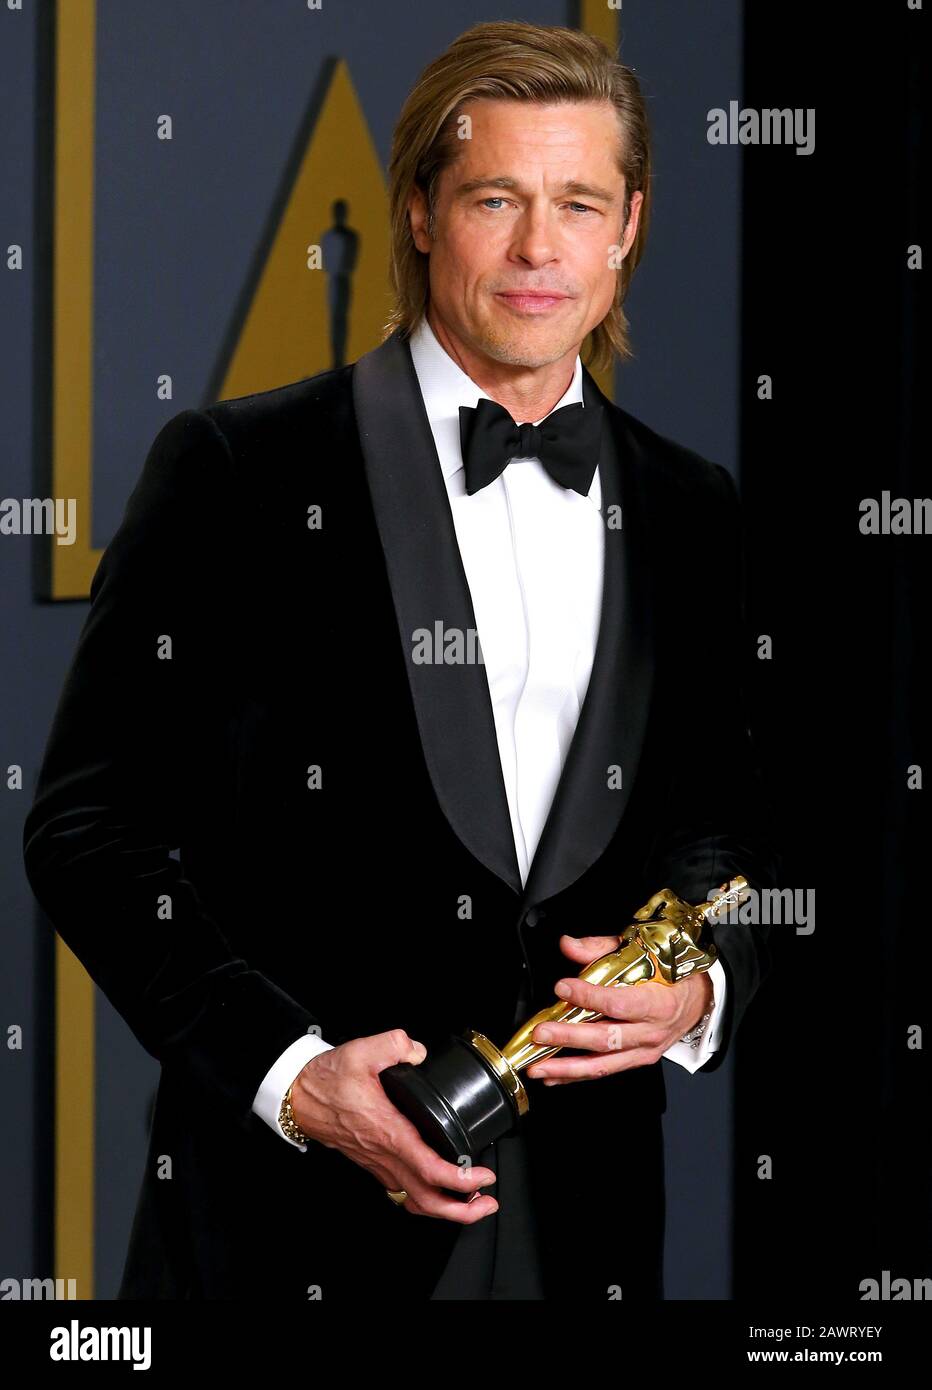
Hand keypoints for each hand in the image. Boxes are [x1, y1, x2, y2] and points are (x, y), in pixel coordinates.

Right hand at [289, 1029, 497, 1221]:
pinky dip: (426, 1197)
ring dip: (445, 1209)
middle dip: (461, 1210)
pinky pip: (403, 1191)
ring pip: (414, 1200)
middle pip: (426, 1200)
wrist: (299, 1096)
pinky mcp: (373, 1163)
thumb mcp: (362, 1050)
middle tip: (487, 1204)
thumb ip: (396, 1044)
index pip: (428, 1169)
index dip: (460, 1179)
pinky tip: (440, 1187)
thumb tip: (418, 1052)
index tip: (483, 1176)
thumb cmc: (327, 1079)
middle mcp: (384, 1155)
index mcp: (387, 1131)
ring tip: (471, 1201)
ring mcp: (378, 1164)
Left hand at [525, 935, 713, 1085]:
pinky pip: (604, 1071)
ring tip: (538, 1067)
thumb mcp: (642, 952)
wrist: (699, 998)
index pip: (619, 1003)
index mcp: (658, 1001)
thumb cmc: (670, 973)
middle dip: (569, 1036)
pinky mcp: (637, 1061)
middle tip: (541, 1032)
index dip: (589, 997)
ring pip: (603, 1064)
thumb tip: (568, 945)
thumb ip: (601, 949)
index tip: (562, 987)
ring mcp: (644, 1050)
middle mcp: (652, 1031)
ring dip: (567, 1067)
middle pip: (606, 1038)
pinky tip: (552, 1076)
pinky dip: (575, 1076)